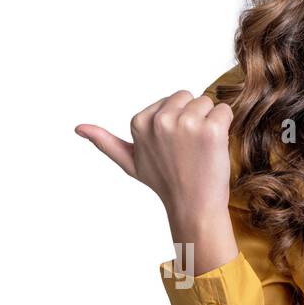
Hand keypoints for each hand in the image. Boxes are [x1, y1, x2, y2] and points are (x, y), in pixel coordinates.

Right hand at [76, 91, 237, 274]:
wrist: (193, 207)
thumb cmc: (164, 183)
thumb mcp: (129, 162)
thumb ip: (105, 142)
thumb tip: (78, 128)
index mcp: (139, 122)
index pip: (172, 100)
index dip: (176, 122)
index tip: (172, 148)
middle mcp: (160, 120)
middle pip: (189, 97)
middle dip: (193, 117)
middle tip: (188, 149)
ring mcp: (186, 124)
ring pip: (208, 102)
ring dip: (209, 123)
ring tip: (200, 150)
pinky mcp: (211, 130)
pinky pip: (225, 111)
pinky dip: (225, 127)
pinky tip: (214, 149)